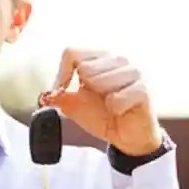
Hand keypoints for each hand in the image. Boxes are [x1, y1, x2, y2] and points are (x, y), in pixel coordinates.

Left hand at [41, 48, 162, 156]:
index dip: (62, 75)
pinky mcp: (143, 89)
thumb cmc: (103, 116)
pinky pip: (117, 98)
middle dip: (84, 90)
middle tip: (97, 100)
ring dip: (101, 99)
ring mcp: (134, 73)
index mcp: (100, 59)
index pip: (72, 52)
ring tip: (111, 104)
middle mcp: (118, 60)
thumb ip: (58, 97)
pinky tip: (121, 111)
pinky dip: (114, 108)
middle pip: (86, 67)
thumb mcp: (74, 106)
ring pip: (100, 80)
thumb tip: (44, 95)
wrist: (127, 136)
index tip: (60, 92)